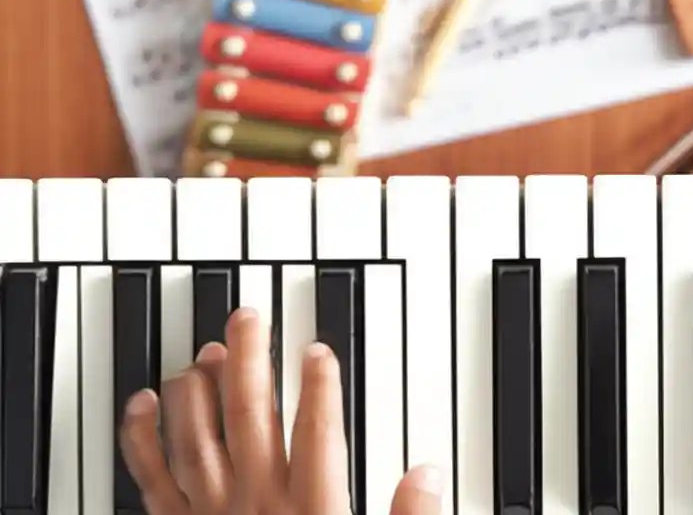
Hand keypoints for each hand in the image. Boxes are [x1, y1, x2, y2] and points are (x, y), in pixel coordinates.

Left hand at [119, 307, 441, 513]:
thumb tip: (428, 474)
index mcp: (311, 513)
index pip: (317, 433)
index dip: (318, 386)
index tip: (317, 350)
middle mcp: (255, 506)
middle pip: (249, 418)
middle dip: (248, 361)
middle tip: (248, 319)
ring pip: (196, 438)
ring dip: (196, 389)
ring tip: (203, 350)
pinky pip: (152, 477)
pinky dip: (143, 438)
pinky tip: (144, 404)